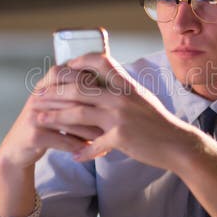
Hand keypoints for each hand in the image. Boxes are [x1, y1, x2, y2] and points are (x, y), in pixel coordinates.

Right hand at [0, 64, 104, 170]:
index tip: (103, 90)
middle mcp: (37, 97)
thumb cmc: (44, 124)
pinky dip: (80, 146)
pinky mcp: (34, 136)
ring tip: (106, 138)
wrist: (18, 149)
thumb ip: (71, 92)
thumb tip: (103, 81)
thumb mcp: (53, 104)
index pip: (63, 71)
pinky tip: (92, 150)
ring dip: (90, 131)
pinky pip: (63, 139)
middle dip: (94, 109)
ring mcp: (34, 116)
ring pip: (70, 120)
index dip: (84, 78)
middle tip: (112, 118)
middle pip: (71, 97)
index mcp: (43, 86)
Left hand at [37, 53, 198, 171]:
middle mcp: (121, 97)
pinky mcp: (121, 137)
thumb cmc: (159, 122)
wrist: (178, 143)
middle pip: (80, 88)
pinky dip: (82, 150)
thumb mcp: (142, 98)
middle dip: (55, 91)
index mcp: (126, 85)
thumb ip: (122, 90)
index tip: (64, 68)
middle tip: (38, 95)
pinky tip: (72, 155)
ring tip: (39, 119)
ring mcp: (120, 117)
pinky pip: (94, 144)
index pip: (100, 61)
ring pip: (79, 113)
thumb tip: (106, 82)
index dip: (80, 62)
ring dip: (56, 117)